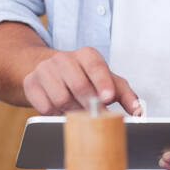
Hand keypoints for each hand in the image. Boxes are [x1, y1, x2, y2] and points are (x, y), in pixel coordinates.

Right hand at [21, 46, 140, 114]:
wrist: (50, 72)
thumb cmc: (85, 78)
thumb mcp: (108, 81)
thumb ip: (125, 95)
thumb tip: (139, 111)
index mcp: (87, 55)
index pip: (96, 66)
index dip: (102, 83)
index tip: (108, 97)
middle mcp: (64, 58)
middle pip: (79, 86)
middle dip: (88, 105)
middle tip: (93, 114)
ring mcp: (45, 69)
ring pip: (61, 99)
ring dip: (71, 111)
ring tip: (76, 109)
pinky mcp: (31, 83)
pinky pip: (44, 106)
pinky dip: (55, 114)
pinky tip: (60, 109)